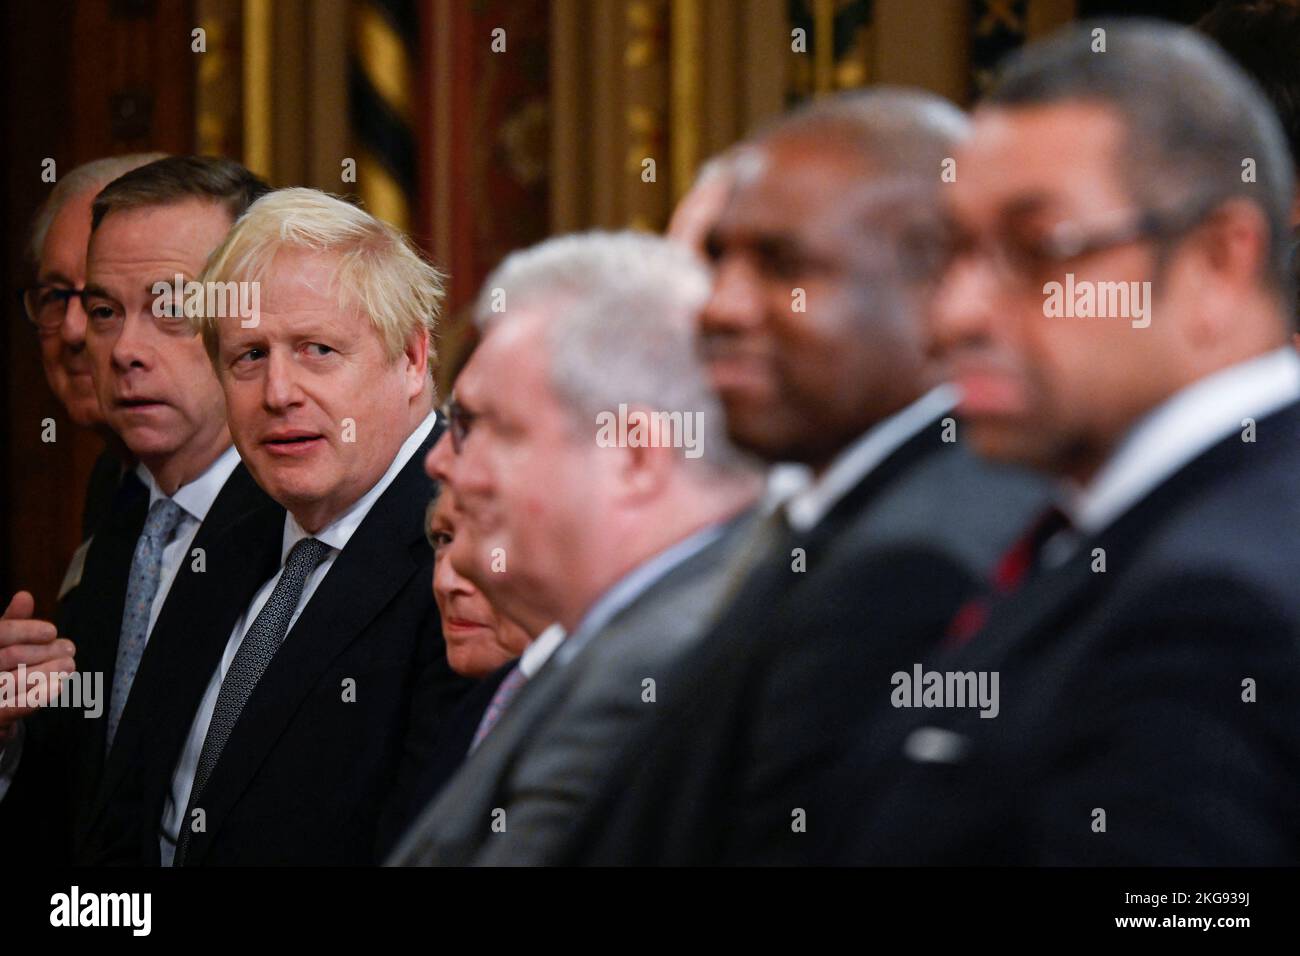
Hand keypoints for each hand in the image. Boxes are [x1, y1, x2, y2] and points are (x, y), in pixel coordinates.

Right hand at [0, 591, 75, 729]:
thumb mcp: (3, 642)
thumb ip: (12, 622)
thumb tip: (25, 596)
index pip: (0, 633)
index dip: (26, 631)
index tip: (52, 631)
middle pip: (10, 656)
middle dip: (43, 652)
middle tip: (70, 649)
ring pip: (13, 681)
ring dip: (47, 671)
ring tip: (69, 664)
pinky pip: (12, 708)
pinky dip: (35, 697)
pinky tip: (57, 687)